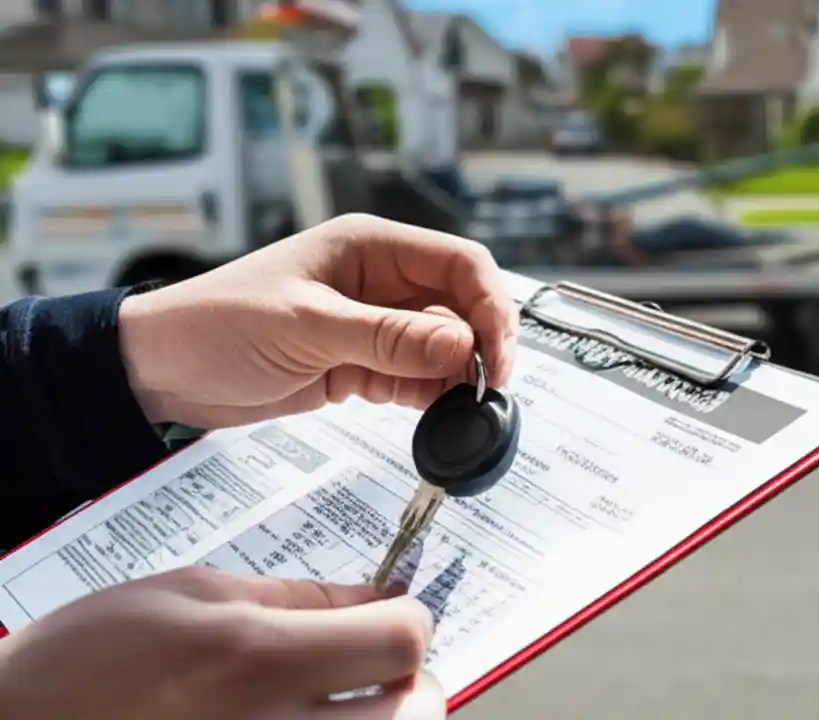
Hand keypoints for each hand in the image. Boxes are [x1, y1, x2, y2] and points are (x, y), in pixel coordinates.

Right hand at [0, 567, 443, 719]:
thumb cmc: (84, 666)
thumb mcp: (189, 594)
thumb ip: (296, 596)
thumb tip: (375, 595)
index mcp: (256, 659)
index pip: (401, 640)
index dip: (408, 618)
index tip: (391, 613)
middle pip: (418, 713)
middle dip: (409, 683)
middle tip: (375, 669)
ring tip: (343, 704)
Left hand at [118, 213, 518, 428]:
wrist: (161, 371)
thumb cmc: (217, 325)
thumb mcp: (308, 327)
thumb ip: (389, 337)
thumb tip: (463, 348)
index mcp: (371, 248)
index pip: (460, 264)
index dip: (490, 308)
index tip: (496, 358)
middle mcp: (381, 282)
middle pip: (461, 306)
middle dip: (482, 346)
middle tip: (487, 391)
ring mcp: (373, 325)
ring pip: (444, 347)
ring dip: (459, 377)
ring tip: (464, 411)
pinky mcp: (362, 364)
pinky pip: (416, 378)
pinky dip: (431, 398)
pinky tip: (437, 417)